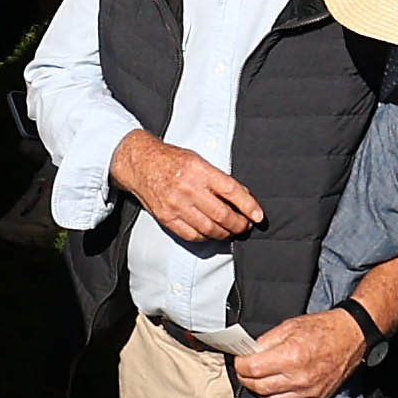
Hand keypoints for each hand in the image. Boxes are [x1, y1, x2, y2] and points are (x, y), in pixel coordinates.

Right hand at [112, 131, 264, 248]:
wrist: (140, 164)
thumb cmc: (170, 160)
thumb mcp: (198, 159)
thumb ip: (218, 178)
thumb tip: (242, 198)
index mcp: (198, 169)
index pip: (231, 191)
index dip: (248, 206)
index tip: (258, 216)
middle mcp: (187, 188)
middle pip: (222, 215)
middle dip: (239, 224)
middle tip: (245, 225)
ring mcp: (176, 205)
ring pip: (209, 229)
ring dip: (225, 233)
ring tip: (230, 230)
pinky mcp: (166, 217)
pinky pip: (192, 235)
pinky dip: (206, 237)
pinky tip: (211, 233)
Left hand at [233, 306, 366, 397]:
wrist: (351, 337)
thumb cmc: (323, 329)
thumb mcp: (289, 326)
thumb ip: (266, 341)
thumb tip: (250, 352)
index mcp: (291, 356)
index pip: (253, 369)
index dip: (240, 366)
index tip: (239, 361)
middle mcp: (300, 377)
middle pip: (260, 387)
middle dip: (246, 379)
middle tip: (243, 370)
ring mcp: (309, 390)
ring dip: (260, 390)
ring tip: (257, 379)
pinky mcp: (317, 397)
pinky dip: (278, 395)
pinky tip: (276, 384)